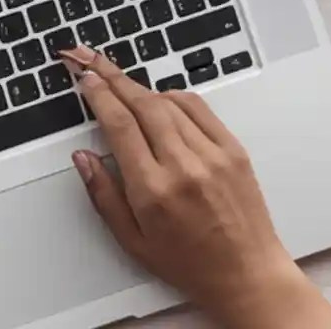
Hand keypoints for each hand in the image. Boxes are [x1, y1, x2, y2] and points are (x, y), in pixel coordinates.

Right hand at [60, 46, 330, 328]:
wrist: (247, 274)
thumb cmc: (189, 263)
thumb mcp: (132, 240)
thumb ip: (103, 195)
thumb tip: (83, 157)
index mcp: (153, 191)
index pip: (119, 125)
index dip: (98, 94)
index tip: (84, 76)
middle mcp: (183, 167)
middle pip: (141, 103)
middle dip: (111, 75)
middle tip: (89, 57)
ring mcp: (212, 155)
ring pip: (169, 102)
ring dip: (140, 87)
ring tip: (118, 79)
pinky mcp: (233, 150)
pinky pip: (200, 108)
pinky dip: (175, 97)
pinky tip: (159, 98)